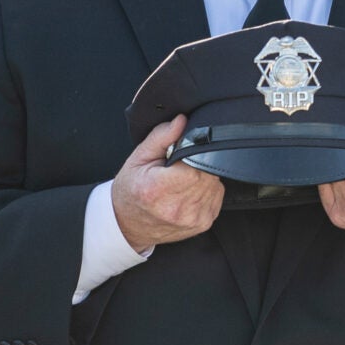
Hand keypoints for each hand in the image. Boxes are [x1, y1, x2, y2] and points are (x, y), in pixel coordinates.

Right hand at [113, 115, 224, 251]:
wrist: (128, 224)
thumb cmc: (131, 190)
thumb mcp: (138, 158)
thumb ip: (161, 136)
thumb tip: (182, 121)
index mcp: (158, 190)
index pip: (195, 165)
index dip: (194, 154)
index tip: (180, 155)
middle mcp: (177, 209)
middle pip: (208, 174)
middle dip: (198, 164)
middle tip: (179, 167)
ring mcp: (192, 219)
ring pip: (215, 184)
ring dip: (203, 177)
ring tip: (181, 179)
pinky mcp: (203, 223)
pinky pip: (216, 196)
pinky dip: (206, 190)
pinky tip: (188, 191)